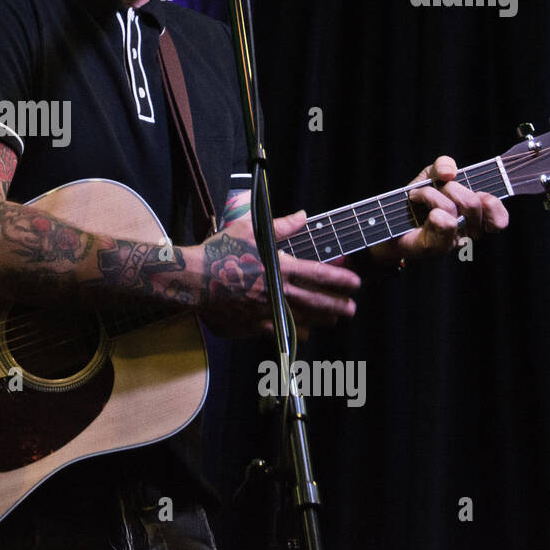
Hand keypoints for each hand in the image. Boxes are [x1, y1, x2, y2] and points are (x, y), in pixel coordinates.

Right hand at [180, 210, 359, 339]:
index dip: (340, 279)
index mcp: (280, 267)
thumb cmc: (220, 251)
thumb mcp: (249, 230)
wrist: (194, 280)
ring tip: (334, 320)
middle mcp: (278, 292)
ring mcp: (266, 311)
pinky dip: (294, 333)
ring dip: (321, 320)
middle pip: (316, 302)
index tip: (355, 282)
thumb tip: (304, 216)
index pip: (319, 275)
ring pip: (302, 320)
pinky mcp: (253, 325)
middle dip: (338, 306)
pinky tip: (303, 334)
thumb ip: (281, 226)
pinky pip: (280, 332)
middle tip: (352, 309)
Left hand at [373, 155, 509, 265]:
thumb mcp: (430, 176)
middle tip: (435, 189)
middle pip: (473, 203)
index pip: (499, 219)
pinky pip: (443, 220)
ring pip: (453, 208)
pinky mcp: (435, 246)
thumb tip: (451, 171)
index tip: (480, 192)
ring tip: (417, 196)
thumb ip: (444, 166)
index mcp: (474, 219)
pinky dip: (427, 202)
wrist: (385, 222)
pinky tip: (415, 204)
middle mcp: (466, 233)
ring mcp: (450, 242)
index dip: (493, 203)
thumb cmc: (414, 202)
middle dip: (451, 187)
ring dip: (431, 194)